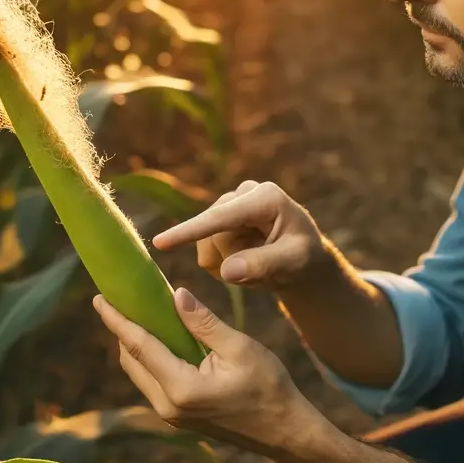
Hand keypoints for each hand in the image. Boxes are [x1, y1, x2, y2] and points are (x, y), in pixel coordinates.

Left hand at [92, 286, 322, 454]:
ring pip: (139, 372)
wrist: (286, 433)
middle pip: (131, 360)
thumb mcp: (239, 348)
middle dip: (121, 329)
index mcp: (181, 388)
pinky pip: (152, 381)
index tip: (99, 297)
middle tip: (118, 297)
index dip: (117, 320)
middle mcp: (168, 406)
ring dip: (134, 343)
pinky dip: (148, 357)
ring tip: (135, 311)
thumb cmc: (269, 387)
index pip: (139, 346)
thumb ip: (202, 322)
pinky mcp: (179, 416)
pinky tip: (156, 335)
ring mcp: (172, 415)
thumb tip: (175, 295)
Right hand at [152, 180, 322, 289]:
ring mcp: (231, 202)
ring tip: (256, 265)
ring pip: (207, 241)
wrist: (303, 259)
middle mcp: (244, 192)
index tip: (160, 243)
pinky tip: (243, 261)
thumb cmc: (303, 257)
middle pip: (214, 233)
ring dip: (227, 261)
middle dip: (232, 258)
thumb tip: (228, 270)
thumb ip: (262, 264)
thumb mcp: (293, 263)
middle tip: (261, 270)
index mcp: (265, 197)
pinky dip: (221, 262)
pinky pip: (205, 246)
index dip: (189, 231)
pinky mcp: (222, 215)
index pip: (221, 217)